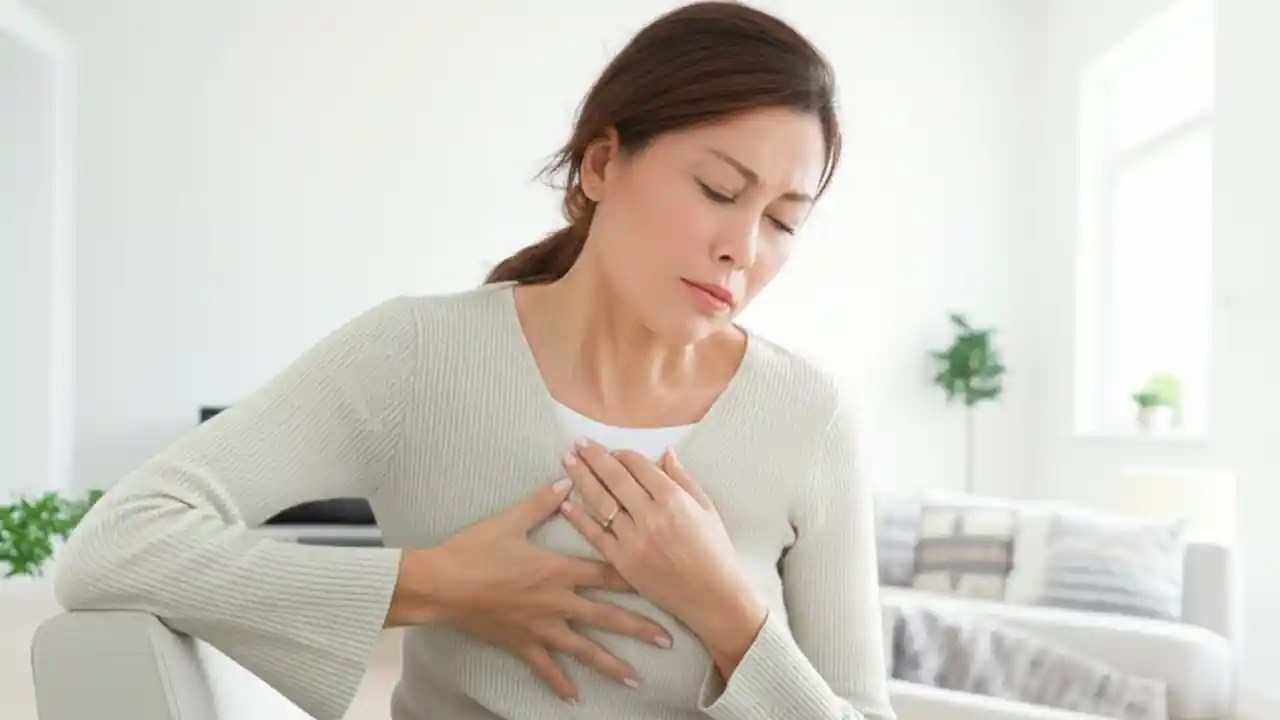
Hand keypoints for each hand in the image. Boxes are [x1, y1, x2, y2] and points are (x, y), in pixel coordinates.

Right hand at [407, 478, 672, 701]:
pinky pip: (545, 668)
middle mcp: (557, 601)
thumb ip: (542, 503)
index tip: (664, 581)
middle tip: (669, 638)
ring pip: (584, 649)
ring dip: (612, 664)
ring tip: (637, 678)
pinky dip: (560, 683)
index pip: (608, 573)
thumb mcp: (510, 521)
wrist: (440, 584)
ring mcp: (541, 626)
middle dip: (640, 628)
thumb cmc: (474, 549)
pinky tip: (575, 697)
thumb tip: (566, 482)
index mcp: (558, 569)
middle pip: (607, 616)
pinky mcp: (521, 643)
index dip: (638, 576)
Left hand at [557, 442, 767, 656]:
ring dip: (581, 479)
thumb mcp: (707, 509)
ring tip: (567, 461)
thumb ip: (683, 479)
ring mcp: (633, 539)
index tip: (609, 449)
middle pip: (614, 478)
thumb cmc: (715, 551)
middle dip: (594, 457)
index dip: (621, 454)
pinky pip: (595, 534)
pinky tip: (565, 503)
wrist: (713, 598)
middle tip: (578, 444)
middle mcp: (650, 515)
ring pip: (601, 502)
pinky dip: (579, 517)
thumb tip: (665, 453)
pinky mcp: (622, 562)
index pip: (639, 466)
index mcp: (673, 499)